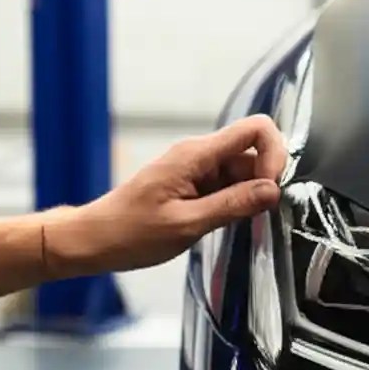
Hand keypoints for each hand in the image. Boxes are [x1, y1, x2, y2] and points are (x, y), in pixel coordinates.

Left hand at [41, 115, 286, 276]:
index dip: (274, 154)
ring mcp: (197, 169)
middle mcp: (200, 155)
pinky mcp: (195, 185)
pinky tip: (230, 223)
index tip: (271, 190)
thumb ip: (232, 205)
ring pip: (244, 171)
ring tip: (241, 224)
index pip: (255, 129)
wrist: (93, 240)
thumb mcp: (186, 224)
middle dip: (266, 180)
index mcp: (196, 155)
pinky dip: (238, 201)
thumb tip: (273, 190)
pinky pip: (229, 185)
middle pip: (253, 152)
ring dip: (252, 194)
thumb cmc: (130, 233)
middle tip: (259, 215)